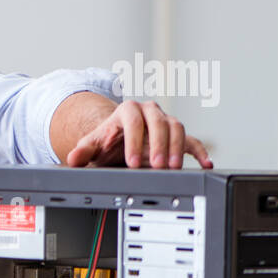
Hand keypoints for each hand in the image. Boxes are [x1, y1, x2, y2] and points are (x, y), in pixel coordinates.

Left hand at [65, 100, 212, 168]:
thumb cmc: (106, 141)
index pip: (133, 121)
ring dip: (177, 147)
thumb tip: (72, 159)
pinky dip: (199, 151)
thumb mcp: (93, 145)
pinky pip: (191, 139)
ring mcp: (164, 121)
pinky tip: (205, 163)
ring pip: (176, 128)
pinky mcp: (176, 134)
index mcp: (127, 110)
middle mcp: (149, 111)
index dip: (134, 141)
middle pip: (159, 122)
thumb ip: (83, 151)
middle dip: (159, 145)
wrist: (118, 138)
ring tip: (174, 167)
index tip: (132, 162)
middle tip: (157, 166)